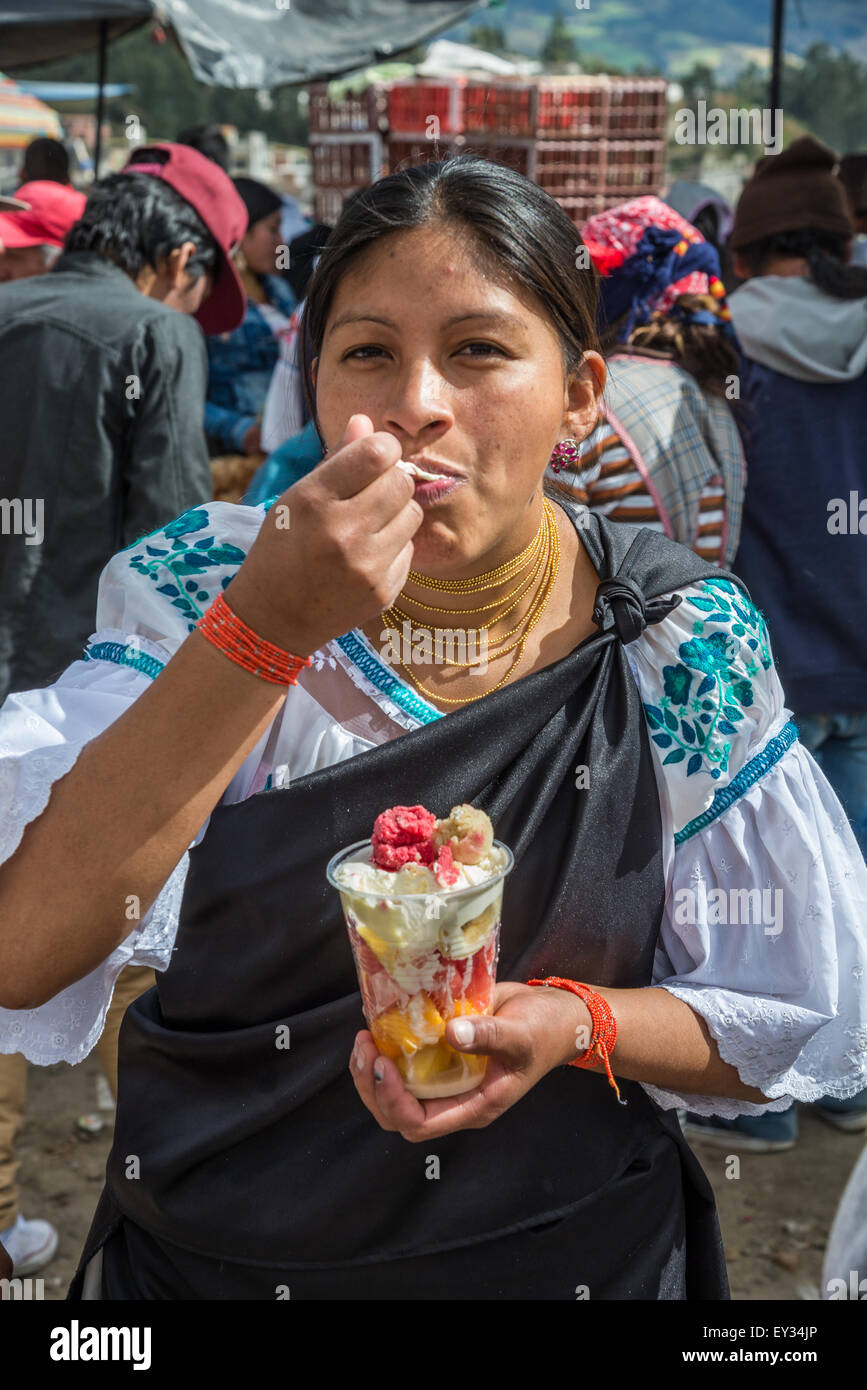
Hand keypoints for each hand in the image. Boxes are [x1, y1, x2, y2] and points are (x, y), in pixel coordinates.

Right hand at [224, 413, 423, 655]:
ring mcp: (365, 565)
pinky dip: (393, 547)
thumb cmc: (281, 549)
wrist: (274, 619)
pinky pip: (409, 549)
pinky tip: (365, 557)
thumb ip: (336, 459)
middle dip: (390, 482)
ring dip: (396, 514)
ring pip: (413, 514)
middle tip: (368, 496)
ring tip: (366, 527)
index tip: (376, 458)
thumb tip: (366, 421)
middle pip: (401, 482)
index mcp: (313, 500)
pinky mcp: (383, 590)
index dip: (383, 450)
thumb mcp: (295, 499)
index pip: (377, 453)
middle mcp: (341, 531)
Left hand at [350, 981, 592, 1141]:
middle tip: (366, 1048)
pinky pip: (402, 1062)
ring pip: (393, 1091)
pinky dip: (384, 1047)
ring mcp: (444, 1076)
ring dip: (370, 1070)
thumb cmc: (544, 1032)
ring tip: (364, 1038)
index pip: (420, 1123)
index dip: (394, 1101)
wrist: (553, 1014)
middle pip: (397, 1114)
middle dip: (373, 1087)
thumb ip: (490, 1036)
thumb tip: (452, 1033)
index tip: (384, 1066)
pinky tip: (377, 1023)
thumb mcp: (523, 1034)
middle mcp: (453, 1097)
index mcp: (473, 1106)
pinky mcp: (439, 1053)